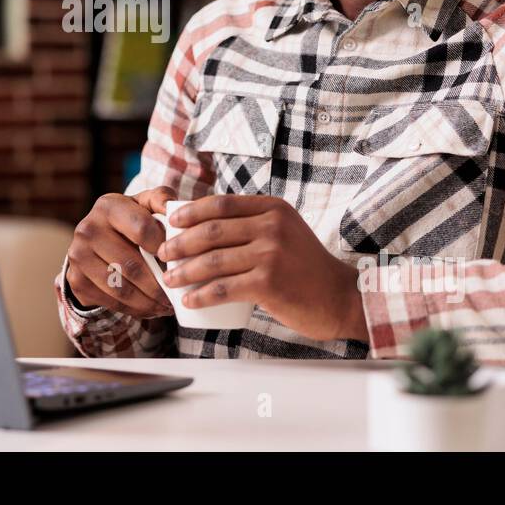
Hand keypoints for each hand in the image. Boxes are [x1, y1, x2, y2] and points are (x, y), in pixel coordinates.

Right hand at [64, 187, 175, 318]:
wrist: (97, 239)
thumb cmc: (131, 220)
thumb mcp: (145, 204)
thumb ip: (161, 199)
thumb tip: (172, 208)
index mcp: (108, 206)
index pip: (142, 228)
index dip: (165, 248)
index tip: (180, 261)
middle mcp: (88, 229)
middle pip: (131, 265)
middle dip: (159, 285)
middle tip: (178, 295)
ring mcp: (78, 256)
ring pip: (121, 288)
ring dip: (149, 302)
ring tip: (167, 306)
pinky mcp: (76, 280)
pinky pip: (110, 302)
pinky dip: (134, 310)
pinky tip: (149, 308)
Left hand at [157, 194, 367, 341]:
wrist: (341, 298)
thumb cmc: (307, 268)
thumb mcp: (286, 232)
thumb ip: (256, 223)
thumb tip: (207, 225)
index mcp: (274, 209)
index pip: (222, 204)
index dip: (191, 212)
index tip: (171, 222)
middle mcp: (272, 226)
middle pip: (212, 230)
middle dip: (180, 242)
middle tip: (163, 254)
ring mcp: (270, 254)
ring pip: (213, 260)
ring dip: (184, 271)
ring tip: (169, 279)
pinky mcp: (268, 283)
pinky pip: (223, 288)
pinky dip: (200, 294)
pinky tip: (188, 299)